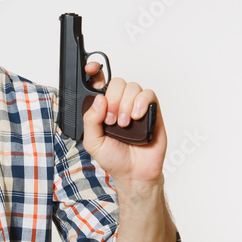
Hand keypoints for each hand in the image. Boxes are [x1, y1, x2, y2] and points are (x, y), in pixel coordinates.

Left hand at [80, 59, 166, 186]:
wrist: (135, 172)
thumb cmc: (114, 157)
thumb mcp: (93, 142)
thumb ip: (90, 120)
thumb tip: (98, 99)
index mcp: (102, 108)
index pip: (98, 83)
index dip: (93, 72)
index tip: (91, 69)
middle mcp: (119, 103)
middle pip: (116, 83)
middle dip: (112, 99)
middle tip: (111, 120)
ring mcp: (136, 105)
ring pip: (132, 87)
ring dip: (126, 104)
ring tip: (124, 124)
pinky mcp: (152, 110)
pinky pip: (148, 94)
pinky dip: (141, 103)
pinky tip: (136, 117)